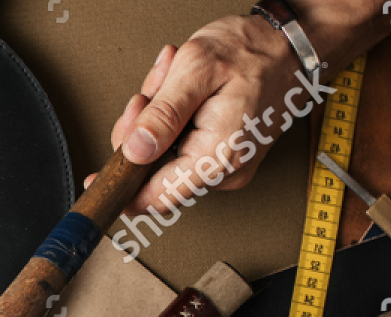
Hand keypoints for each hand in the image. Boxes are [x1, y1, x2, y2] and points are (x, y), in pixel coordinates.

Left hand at [98, 16, 304, 215]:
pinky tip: (183, 90)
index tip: (96, 180)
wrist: (294, 44)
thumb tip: (134, 151)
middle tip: (150, 92)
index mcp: (218, 156)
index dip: (123, 190)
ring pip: (165, 156)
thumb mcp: (197, 69)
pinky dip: (173, 118)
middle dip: (141, 130)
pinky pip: (182, 146)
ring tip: (171, 80)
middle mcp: (225, 171)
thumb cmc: (254, 51)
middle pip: (155, 173)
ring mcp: (226, 165)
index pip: (157, 197)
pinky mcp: (224, 155)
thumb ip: (163, 114)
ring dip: (157, 116)